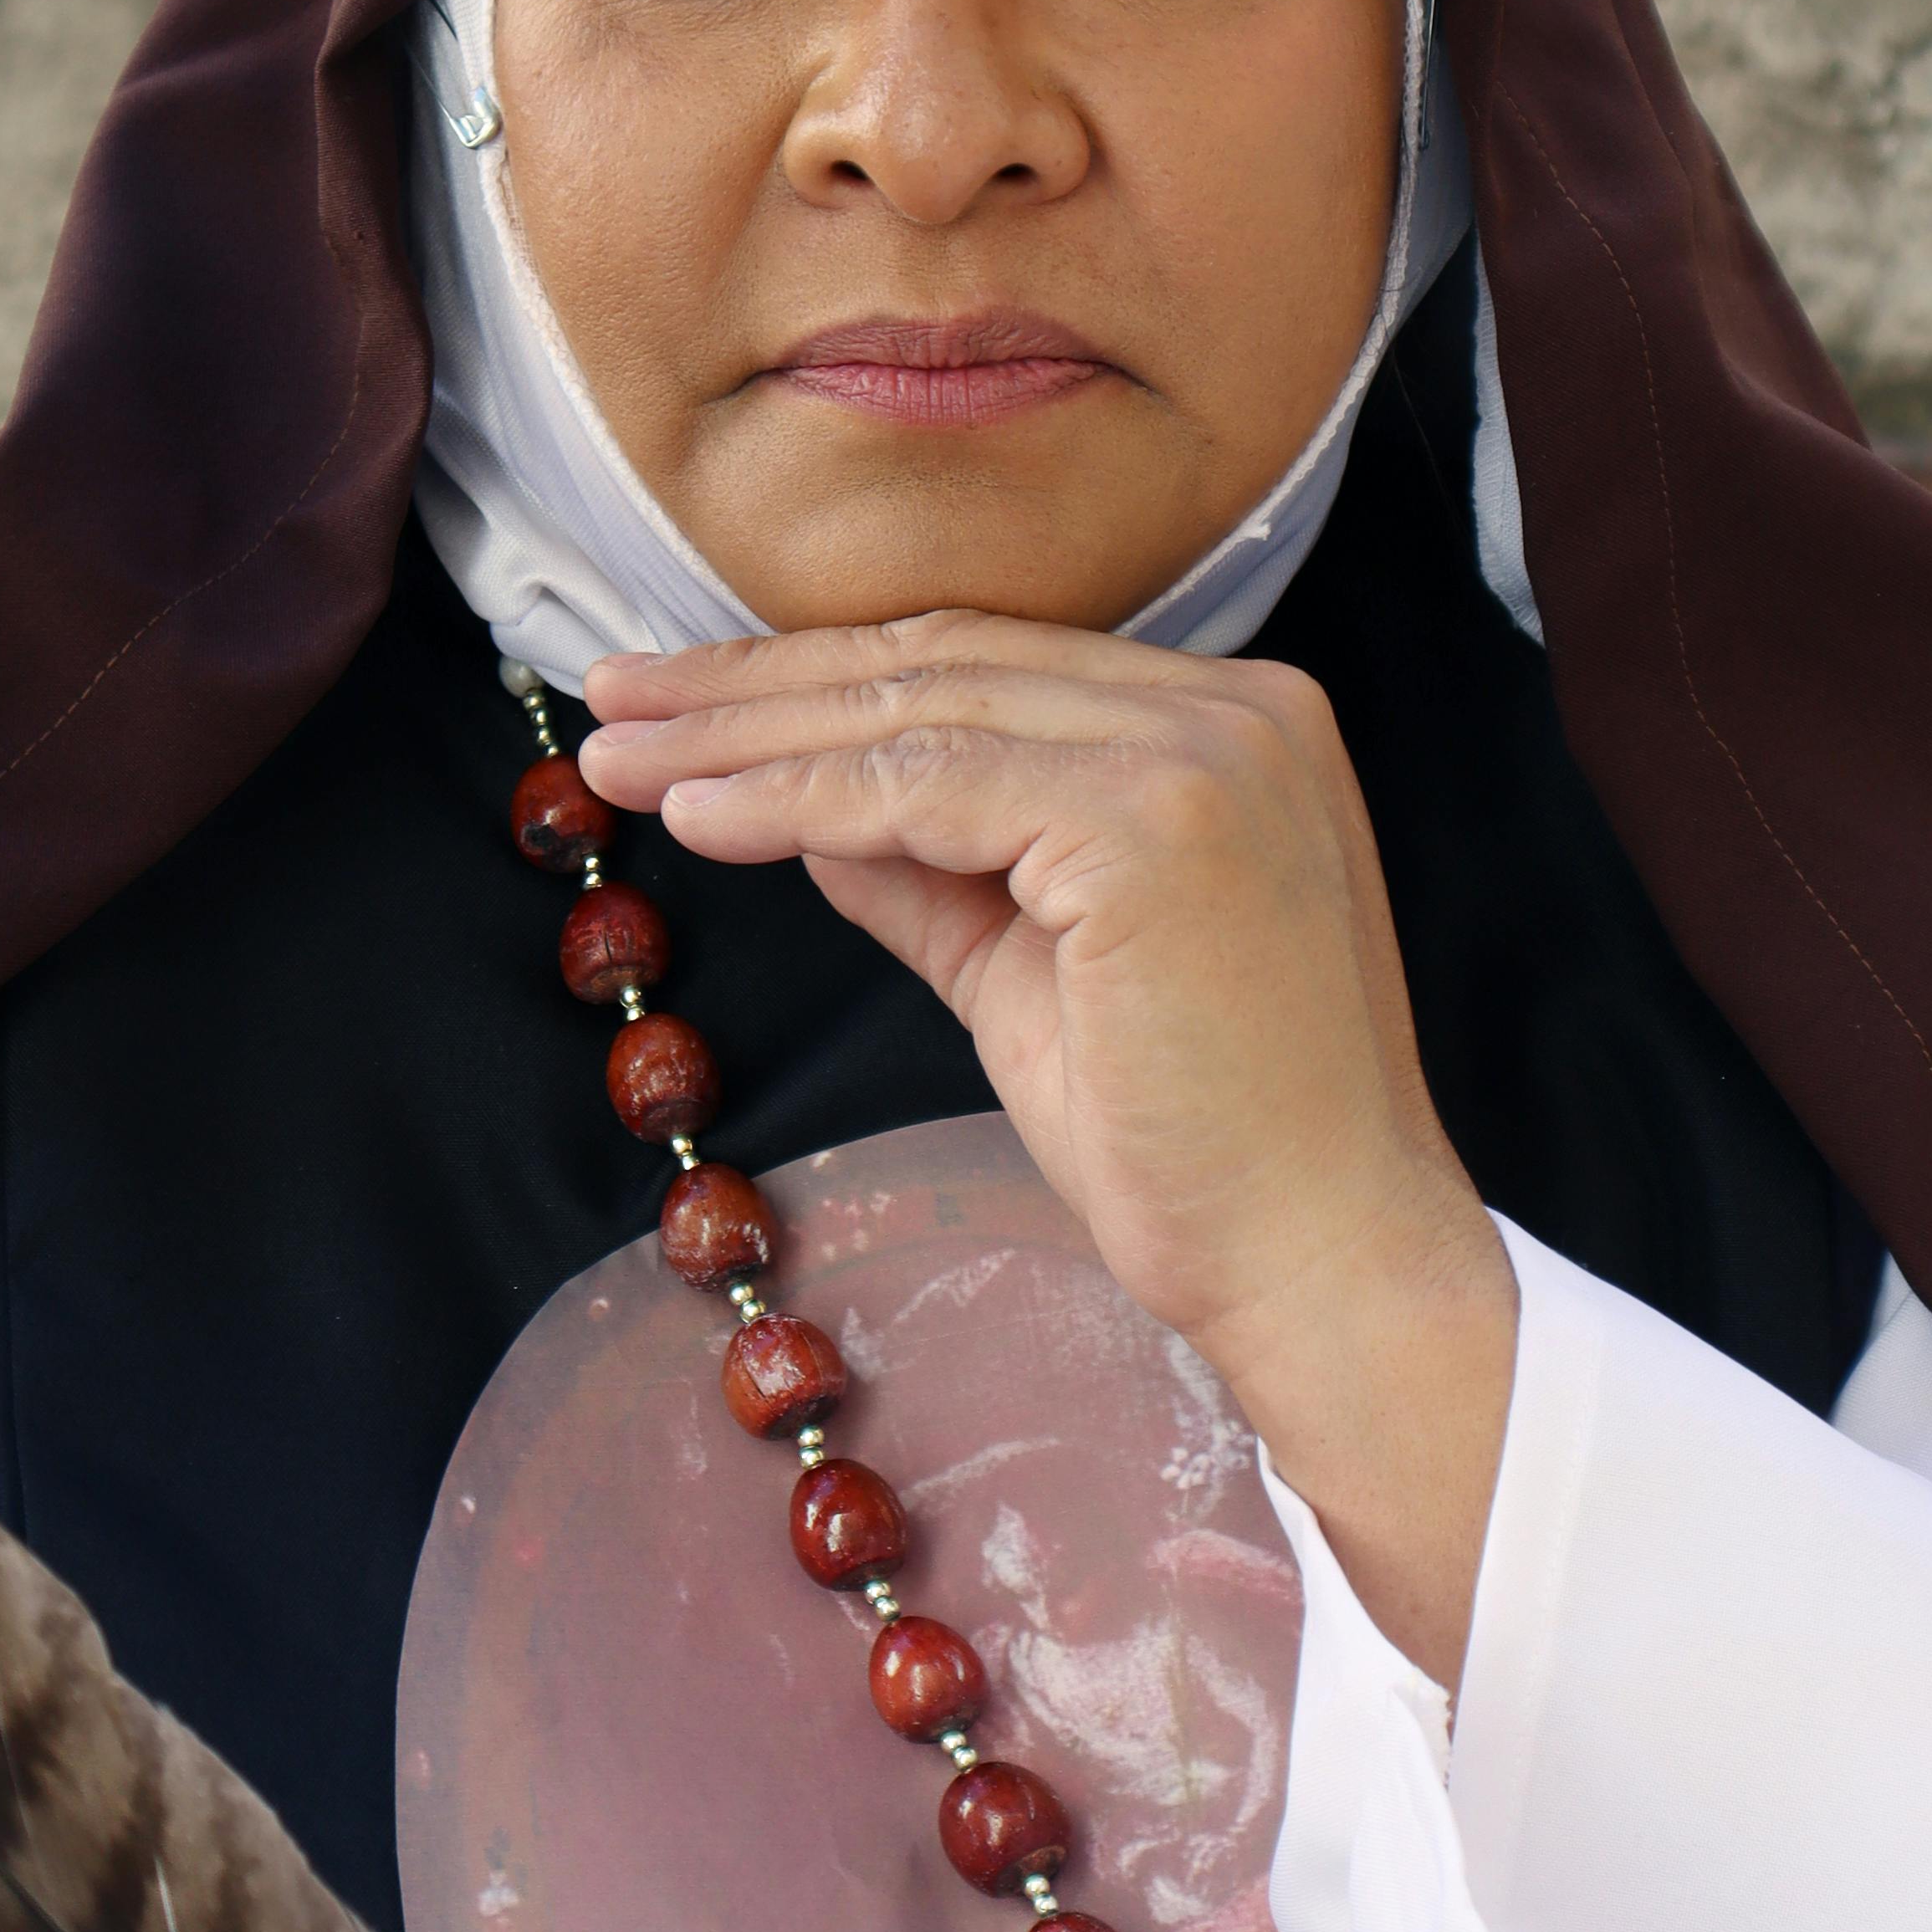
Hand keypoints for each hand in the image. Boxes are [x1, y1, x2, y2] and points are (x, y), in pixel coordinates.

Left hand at [580, 617, 1515, 1683]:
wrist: (1321, 1266)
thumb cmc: (1195, 1146)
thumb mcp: (1032, 973)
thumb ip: (933, 873)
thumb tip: (804, 807)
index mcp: (1228, 725)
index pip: (983, 669)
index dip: (816, 679)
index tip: (680, 704)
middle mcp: (1236, 707)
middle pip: (941, 666)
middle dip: (753, 686)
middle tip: (610, 698)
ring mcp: (1207, 751)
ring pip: (918, 713)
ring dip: (744, 733)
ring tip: (617, 757)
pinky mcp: (1158, 819)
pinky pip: (925, 788)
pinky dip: (796, 797)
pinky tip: (695, 812)